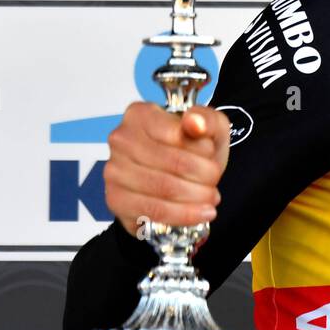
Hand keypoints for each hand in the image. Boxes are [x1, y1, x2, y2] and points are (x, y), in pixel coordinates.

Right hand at [103, 102, 232, 238]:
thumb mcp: (210, 127)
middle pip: (173, 163)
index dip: (203, 150)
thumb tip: (194, 122)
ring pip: (164, 189)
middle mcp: (121, 140)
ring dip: (196, 197)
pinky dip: (182, 215)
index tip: (213, 156)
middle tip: (215, 181)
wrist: (178, 176)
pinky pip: (153, 211)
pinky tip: (199, 213)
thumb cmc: (191, 147)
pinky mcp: (116, 199)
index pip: (177, 135)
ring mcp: (114, 170)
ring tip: (210, 198)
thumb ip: (206, 120)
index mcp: (140, 114)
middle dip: (204, 177)